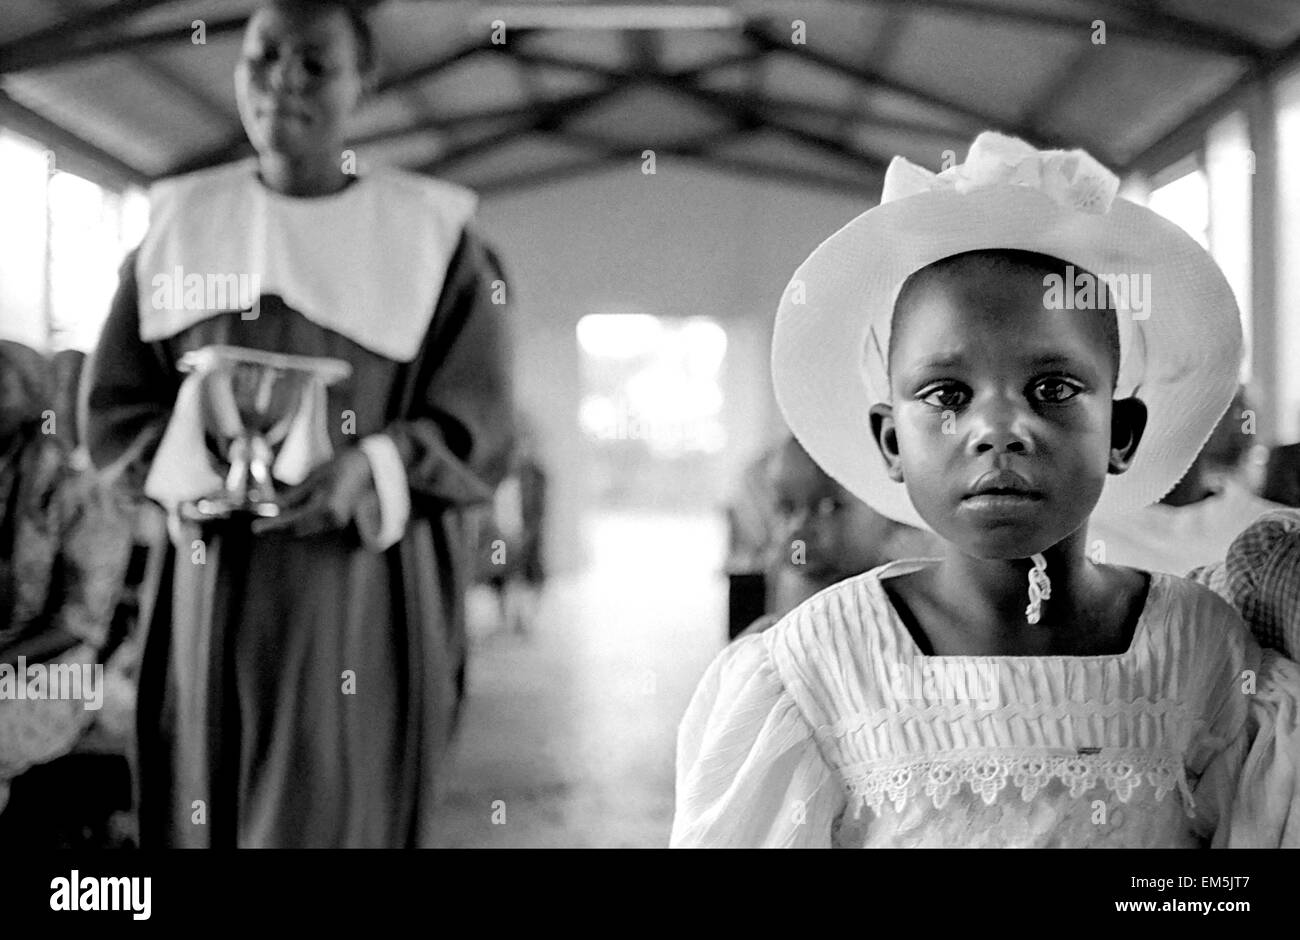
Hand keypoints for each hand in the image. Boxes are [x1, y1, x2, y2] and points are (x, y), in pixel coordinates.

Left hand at [252, 447, 372, 538]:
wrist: (369, 465)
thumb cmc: (342, 466)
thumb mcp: (313, 477)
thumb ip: (293, 495)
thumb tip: (273, 507)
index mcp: (328, 508)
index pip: (294, 520)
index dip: (274, 524)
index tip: (257, 528)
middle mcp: (334, 519)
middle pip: (299, 528)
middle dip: (281, 523)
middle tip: (263, 520)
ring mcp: (337, 522)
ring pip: (306, 527)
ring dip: (291, 521)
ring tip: (278, 513)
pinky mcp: (337, 520)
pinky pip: (314, 523)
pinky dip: (302, 518)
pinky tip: (294, 511)